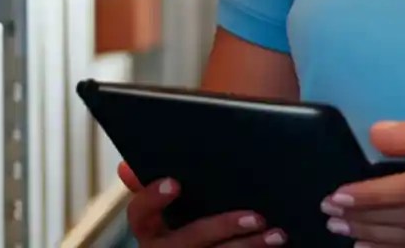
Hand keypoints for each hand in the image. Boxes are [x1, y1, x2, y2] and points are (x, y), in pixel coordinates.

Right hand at [119, 162, 287, 246]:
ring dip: (249, 247)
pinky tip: (275, 246)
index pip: (139, 214)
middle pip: (187, 241)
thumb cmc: (183, 228)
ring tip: (277, 235)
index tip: (175, 182)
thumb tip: (127, 165)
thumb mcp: (169, 209)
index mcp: (150, 231)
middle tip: (257, 217)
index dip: (153, 198)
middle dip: (223, 228)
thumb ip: (155, 186)